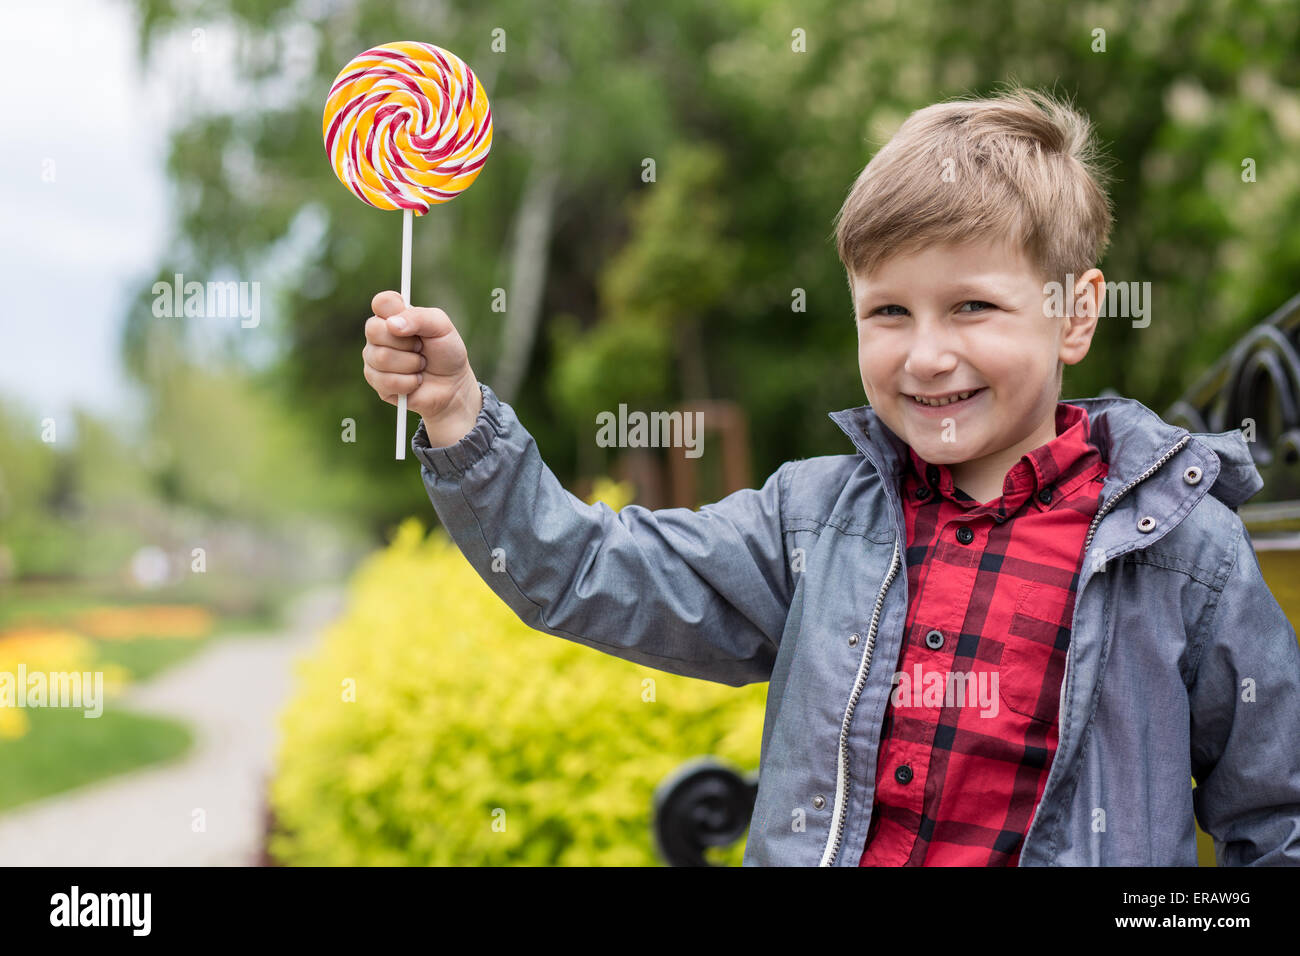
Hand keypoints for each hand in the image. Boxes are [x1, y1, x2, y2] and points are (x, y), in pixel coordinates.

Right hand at [363, 290, 482, 445]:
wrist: (453, 385)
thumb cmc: (447, 352)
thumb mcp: (442, 328)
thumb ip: (420, 318)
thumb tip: (392, 324)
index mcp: (393, 315)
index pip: (381, 302)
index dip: (394, 310)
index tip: (413, 323)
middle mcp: (379, 334)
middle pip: (374, 330)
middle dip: (407, 343)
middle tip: (420, 348)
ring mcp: (374, 357)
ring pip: (381, 357)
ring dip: (411, 364)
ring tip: (420, 365)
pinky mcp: (376, 382)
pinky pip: (385, 380)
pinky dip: (408, 382)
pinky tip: (415, 381)